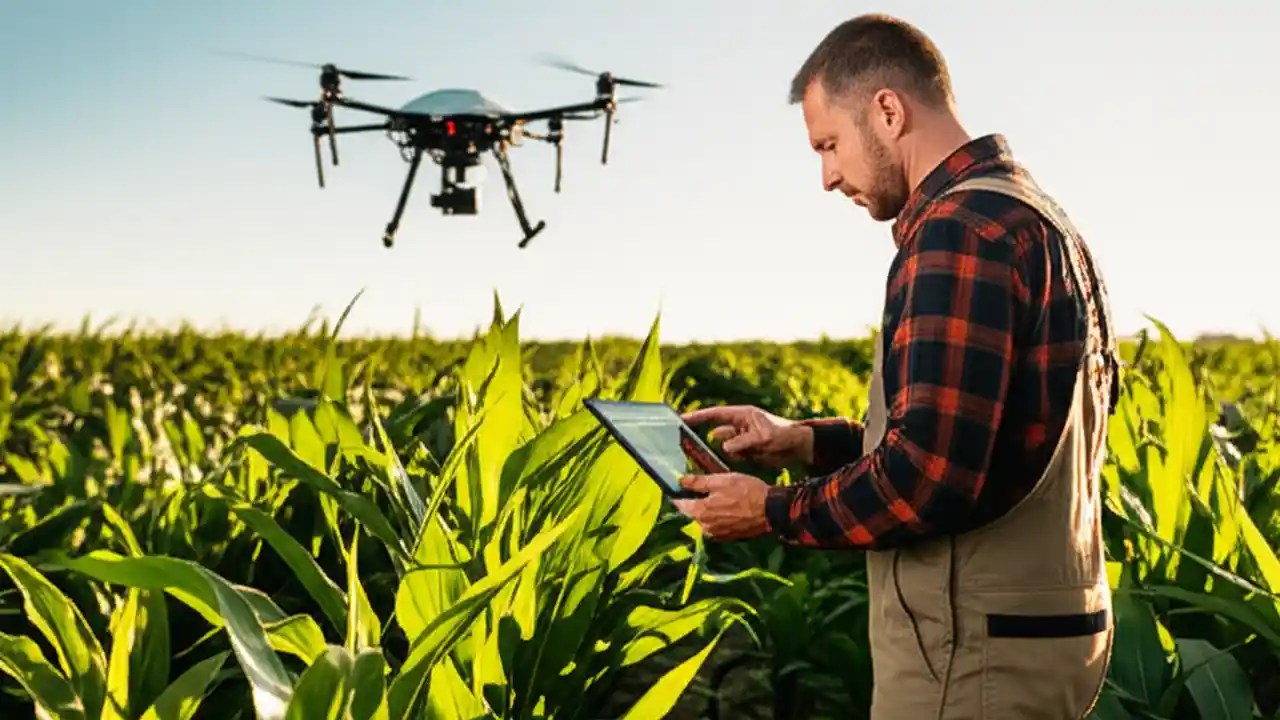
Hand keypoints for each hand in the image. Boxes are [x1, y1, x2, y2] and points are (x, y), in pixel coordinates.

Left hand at [670, 472, 770, 540]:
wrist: (771, 510)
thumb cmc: (746, 491)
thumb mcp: (722, 480)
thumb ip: (698, 482)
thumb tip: (679, 481)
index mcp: (700, 512)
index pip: (680, 504)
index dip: (678, 494)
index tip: (678, 486)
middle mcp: (704, 527)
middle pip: (691, 513)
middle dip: (692, 502)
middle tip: (699, 489)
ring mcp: (716, 534)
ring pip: (703, 520)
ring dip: (705, 510)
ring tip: (715, 498)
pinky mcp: (726, 537)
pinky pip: (714, 526)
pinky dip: (715, 518)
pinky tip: (725, 509)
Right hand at [681, 405, 812, 467]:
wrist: (799, 448)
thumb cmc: (783, 435)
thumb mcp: (763, 438)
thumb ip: (742, 441)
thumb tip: (722, 446)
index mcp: (742, 415)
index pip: (714, 414)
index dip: (697, 416)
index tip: (680, 419)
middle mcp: (739, 425)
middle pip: (714, 430)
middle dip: (703, 437)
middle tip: (686, 443)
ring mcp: (742, 438)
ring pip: (723, 445)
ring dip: (721, 451)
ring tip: (711, 457)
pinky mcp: (746, 451)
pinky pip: (732, 455)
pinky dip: (730, 459)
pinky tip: (732, 463)